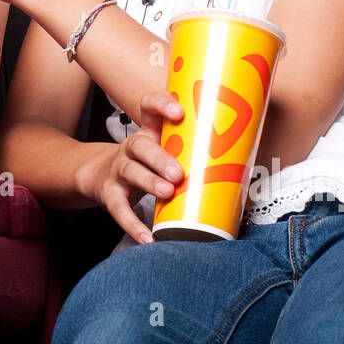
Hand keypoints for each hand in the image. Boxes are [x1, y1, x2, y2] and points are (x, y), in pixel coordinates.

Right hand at [75, 91, 184, 243]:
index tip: (179, 111)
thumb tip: (243, 161)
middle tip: (179, 172)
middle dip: (159, 158)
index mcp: (147, 132)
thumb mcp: (162, 148)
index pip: (149, 108)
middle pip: (140, 145)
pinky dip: (133, 225)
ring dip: (149, 182)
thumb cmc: (146, 163)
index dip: (161, 105)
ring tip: (167, 192)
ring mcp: (118, 170)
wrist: (100, 176)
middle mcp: (131, 148)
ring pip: (130, 171)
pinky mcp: (110, 194)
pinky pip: (120, 210)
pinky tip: (148, 237)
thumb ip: (191, 151)